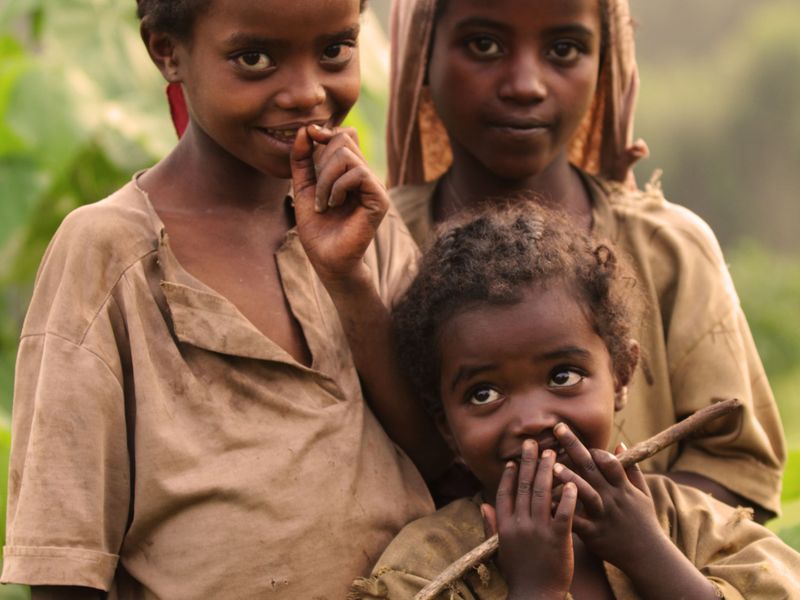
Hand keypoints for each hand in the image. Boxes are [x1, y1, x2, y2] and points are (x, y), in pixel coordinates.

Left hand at [290, 125, 387, 284]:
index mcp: (350, 170)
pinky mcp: (379, 198)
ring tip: (323, 203)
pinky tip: (333, 205)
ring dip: (326, 179)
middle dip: (321, 161)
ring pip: (347, 155)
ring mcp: (374, 185)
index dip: (325, 133)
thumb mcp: (302, 186)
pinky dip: (337, 187)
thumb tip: (305, 129)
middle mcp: (365, 174)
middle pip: (344, 138)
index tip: (308, 138)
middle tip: (317, 191)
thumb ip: (302, 159)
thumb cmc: (316, 227)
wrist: (326, 258)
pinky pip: (358, 173)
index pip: (343, 134)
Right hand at [482, 440, 575, 599]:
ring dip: (547, 471)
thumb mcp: (500, 549)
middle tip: (534, 444)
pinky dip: (567, 496)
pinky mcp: (558, 539)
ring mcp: (538, 531)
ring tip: (553, 453)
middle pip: (523, 487)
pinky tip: (573, 482)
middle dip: (529, 463)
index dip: (509, 476)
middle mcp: (520, 525)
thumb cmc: (520, 574)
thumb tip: (482, 505)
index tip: (512, 460)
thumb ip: (491, 526)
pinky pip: (563, 512)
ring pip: (542, 493)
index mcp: (505, 526)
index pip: (505, 494)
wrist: (535, 596)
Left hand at [552, 424, 665, 569]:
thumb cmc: (644, 522)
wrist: (648, 556)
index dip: (595, 448)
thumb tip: (620, 443)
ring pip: (586, 493)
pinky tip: (547, 504)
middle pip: (592, 468)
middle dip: (574, 446)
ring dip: (570, 478)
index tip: (579, 437)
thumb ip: (630, 469)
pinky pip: (577, 522)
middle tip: (558, 428)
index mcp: (622, 487)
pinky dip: (563, 512)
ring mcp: (603, 515)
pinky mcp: (594, 534)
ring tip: (554, 466)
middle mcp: (612, 497)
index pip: (610, 461)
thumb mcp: (643, 493)